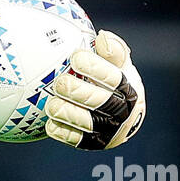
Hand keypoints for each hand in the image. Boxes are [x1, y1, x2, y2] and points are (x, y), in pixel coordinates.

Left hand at [44, 30, 145, 149]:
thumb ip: (112, 51)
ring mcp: (110, 129)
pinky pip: (79, 140)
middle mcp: (122, 111)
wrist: (122, 118)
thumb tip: (103, 37)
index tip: (75, 57)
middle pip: (100, 101)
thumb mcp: (119, 65)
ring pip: (88, 122)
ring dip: (68, 113)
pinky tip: (50, 124)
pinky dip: (64, 133)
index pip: (114, 78)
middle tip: (60, 82)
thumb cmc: (113, 82)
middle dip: (78, 91)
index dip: (95, 68)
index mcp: (129, 88)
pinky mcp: (96, 143)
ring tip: (51, 105)